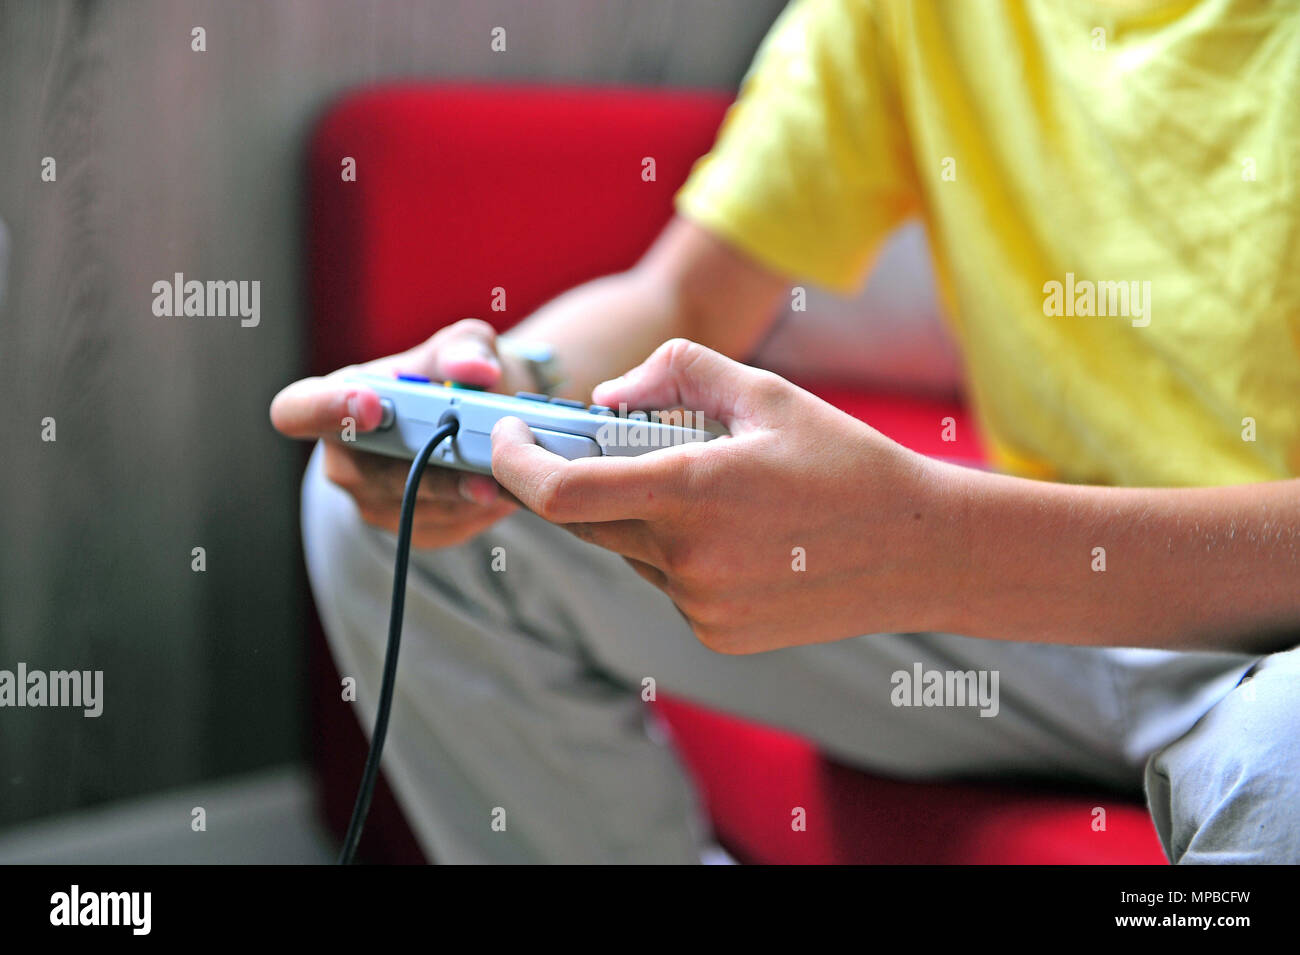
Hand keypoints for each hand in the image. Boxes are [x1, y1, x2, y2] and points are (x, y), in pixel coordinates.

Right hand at [270, 319, 522, 548]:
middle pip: (374, 474)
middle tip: (482, 467)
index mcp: (336, 400)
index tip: (371, 404)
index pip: (297, 411)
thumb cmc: (453, 375)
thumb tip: (477, 371)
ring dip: (467, 492)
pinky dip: (480, 510)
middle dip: (431, 469)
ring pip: (418, 506)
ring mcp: (374, 500)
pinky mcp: (412, 530)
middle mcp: (345, 458)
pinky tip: (504, 486)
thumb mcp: (463, 347)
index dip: (326, 410)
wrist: (482, 419)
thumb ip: (466, 351)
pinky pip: (447, 527)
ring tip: (510, 469)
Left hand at [489, 339, 954, 653]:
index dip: (514, 465)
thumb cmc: (845, 461)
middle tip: (619, 446)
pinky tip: (740, 537)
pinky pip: (666, 585)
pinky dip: (675, 555)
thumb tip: (604, 402)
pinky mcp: (717, 633)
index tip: (505, 439)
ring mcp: (701, 606)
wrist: (920, 549)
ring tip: (716, 493)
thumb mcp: (764, 392)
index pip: (561, 492)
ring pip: (629, 552)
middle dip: (582, 480)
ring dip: (640, 518)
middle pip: (586, 520)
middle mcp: (687, 560)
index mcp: (693, 491)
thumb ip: (672, 375)